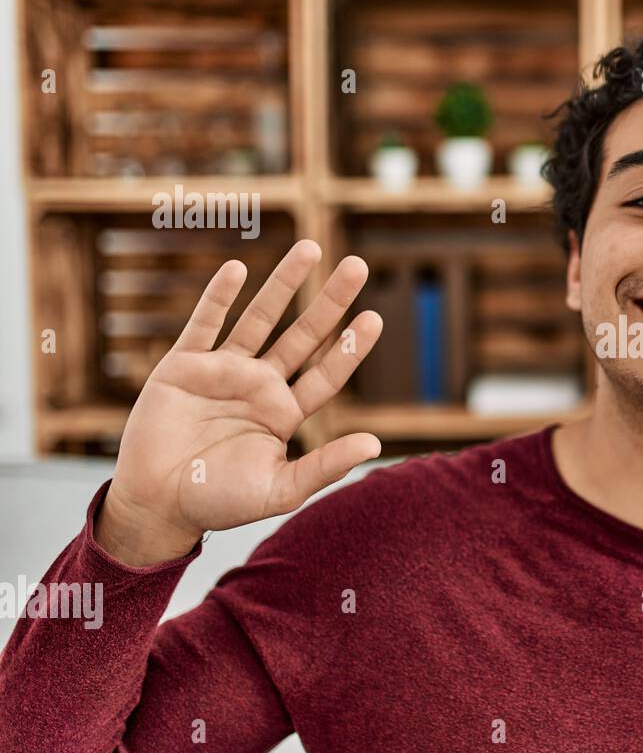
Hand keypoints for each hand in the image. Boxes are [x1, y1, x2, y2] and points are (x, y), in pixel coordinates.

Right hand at [96, 240, 383, 566]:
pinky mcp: (184, 366)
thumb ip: (324, 465)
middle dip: (329, 301)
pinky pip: (205, 324)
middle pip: (303, 334)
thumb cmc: (219, 502)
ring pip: (260, 319)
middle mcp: (260, 384)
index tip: (375, 317)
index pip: (327, 372)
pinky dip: (219, 297)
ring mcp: (223, 371)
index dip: (350, 346)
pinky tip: (238, 269)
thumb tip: (375, 445)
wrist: (157, 504)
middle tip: (358, 266)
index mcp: (285, 412)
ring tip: (310, 248)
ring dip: (283, 285)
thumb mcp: (279, 489)